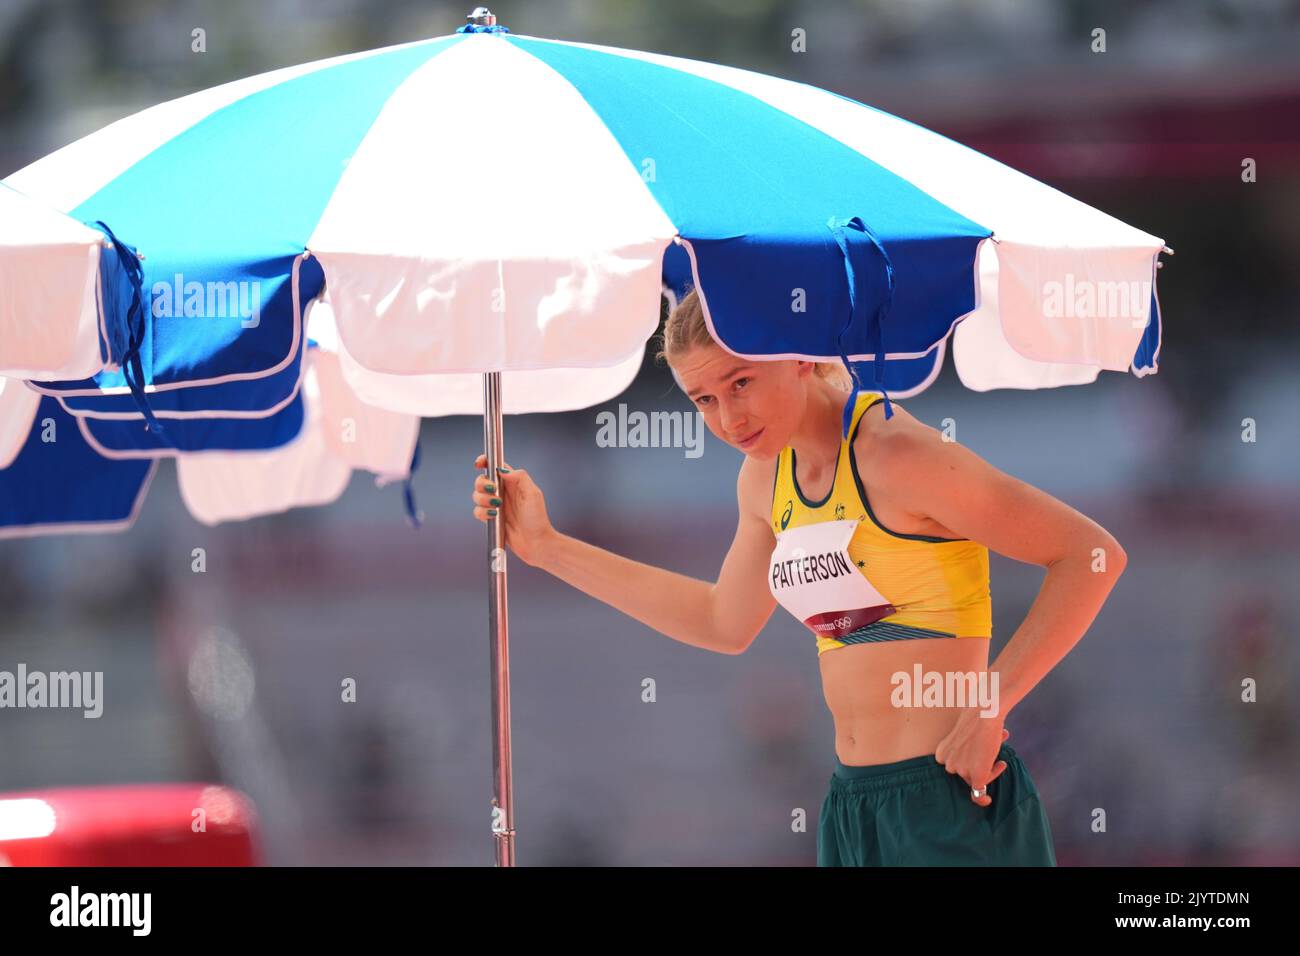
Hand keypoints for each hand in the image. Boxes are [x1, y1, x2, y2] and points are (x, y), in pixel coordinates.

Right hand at [472, 453, 556, 567]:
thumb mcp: (533, 494)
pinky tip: (493, 516)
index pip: (496, 466)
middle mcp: (503, 492)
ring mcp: (496, 505)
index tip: (478, 464)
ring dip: (482, 500)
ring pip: (477, 496)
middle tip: (493, 491)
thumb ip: (520, 477)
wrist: (536, 543)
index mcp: (513, 483)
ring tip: (497, 507)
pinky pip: (477, 511)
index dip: (485, 462)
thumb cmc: (538, 519)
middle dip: (482, 484)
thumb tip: (501, 469)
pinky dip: (482, 513)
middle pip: (482, 480)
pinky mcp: (491, 518)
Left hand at [934, 711, 1010, 806]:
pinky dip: (982, 799)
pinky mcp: (975, 774)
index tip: (978, 760)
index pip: (955, 766)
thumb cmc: (977, 718)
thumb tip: (978, 754)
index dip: (968, 762)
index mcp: (942, 753)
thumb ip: (967, 748)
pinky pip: (978, 793)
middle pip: (965, 773)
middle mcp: (947, 762)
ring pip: (975, 780)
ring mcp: (961, 769)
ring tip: (1000, 761)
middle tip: (993, 756)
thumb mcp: (965, 733)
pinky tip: (988, 800)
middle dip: (979, 765)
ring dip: (989, 772)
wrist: (985, 714)